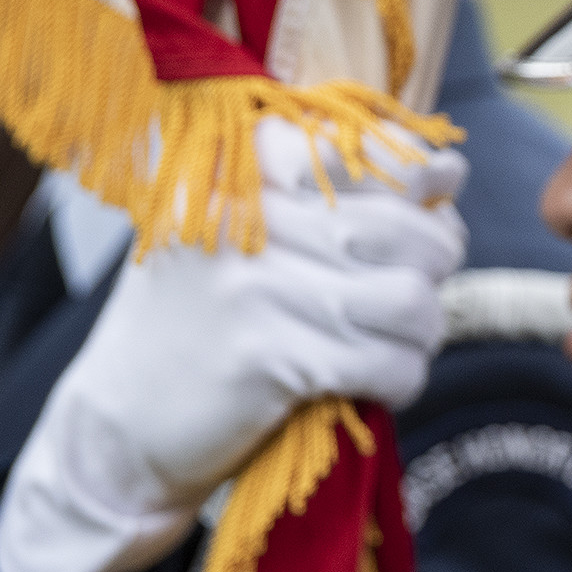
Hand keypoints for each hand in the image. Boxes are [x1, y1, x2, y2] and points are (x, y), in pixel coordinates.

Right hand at [0, 119, 467, 571]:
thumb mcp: (248, 234)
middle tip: (407, 294)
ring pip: (412, 301)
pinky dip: (398, 380)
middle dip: (434, 266)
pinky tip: (367, 383)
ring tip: (388, 342)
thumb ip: (339, 195)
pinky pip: (390, 363)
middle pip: (410, 231)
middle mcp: (247, 217)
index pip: (368, 149)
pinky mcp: (269, 357)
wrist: (120, 422)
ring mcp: (256, 286)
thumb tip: (450, 171)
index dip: (421, 174)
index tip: (434, 193)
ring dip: (420, 334)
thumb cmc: (207, 319)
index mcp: (240, 172)